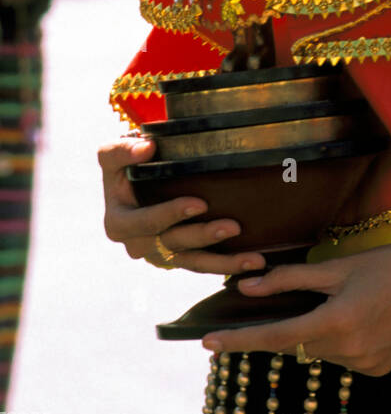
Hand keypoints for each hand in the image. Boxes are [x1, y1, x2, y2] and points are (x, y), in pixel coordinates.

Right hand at [99, 135, 265, 274]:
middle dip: (204, 236)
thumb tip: (148, 148)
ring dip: (223, 262)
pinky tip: (253, 263)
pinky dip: (227, 266)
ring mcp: (160, 254)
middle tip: (234, 227)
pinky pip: (203, 264)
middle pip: (173, 244)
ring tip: (254, 259)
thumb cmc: (125, 164)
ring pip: (193, 262)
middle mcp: (138, 245)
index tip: (200, 204)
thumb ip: (122, 150)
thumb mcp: (113, 154)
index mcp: (119, 223)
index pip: (145, 222)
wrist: (132, 181)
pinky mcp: (178, 257)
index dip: (171, 215)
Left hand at [200, 242, 390, 374]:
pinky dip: (339, 341)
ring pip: (318, 351)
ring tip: (347, 303)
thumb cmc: (387, 264)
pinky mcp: (375, 370)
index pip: (274, 336)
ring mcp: (362, 364)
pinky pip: (341, 357)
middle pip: (296, 343)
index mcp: (334, 322)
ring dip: (318, 332)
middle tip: (314, 299)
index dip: (238, 340)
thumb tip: (248, 287)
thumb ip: (290, 280)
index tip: (207, 343)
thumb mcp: (337, 266)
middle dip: (293, 324)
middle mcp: (346, 350)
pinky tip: (361, 319)